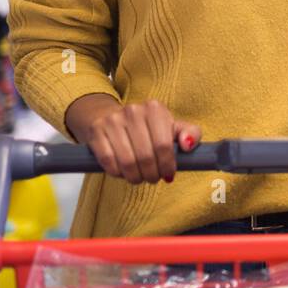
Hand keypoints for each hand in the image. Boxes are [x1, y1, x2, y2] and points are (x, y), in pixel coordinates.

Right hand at [65, 95, 201, 183]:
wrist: (112, 118)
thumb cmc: (149, 128)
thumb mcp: (173, 127)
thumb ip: (191, 134)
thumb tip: (188, 145)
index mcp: (155, 108)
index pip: (164, 146)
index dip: (167, 166)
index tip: (168, 175)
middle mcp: (133, 111)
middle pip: (145, 156)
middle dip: (152, 174)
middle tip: (153, 178)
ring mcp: (112, 120)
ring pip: (127, 162)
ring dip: (135, 177)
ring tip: (139, 177)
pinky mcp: (96, 131)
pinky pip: (108, 161)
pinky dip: (117, 173)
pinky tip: (122, 172)